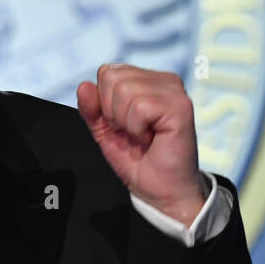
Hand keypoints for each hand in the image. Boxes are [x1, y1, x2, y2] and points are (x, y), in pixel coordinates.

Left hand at [76, 64, 203, 225]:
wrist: (162, 192)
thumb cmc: (141, 161)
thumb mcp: (105, 131)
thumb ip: (91, 108)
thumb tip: (83, 86)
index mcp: (148, 80)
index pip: (107, 72)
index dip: (104, 104)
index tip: (124, 126)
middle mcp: (164, 80)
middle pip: (111, 78)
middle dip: (113, 112)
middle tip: (135, 132)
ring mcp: (174, 91)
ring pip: (124, 90)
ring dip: (126, 123)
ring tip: (144, 136)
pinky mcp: (180, 106)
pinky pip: (139, 106)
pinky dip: (137, 129)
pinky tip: (152, 138)